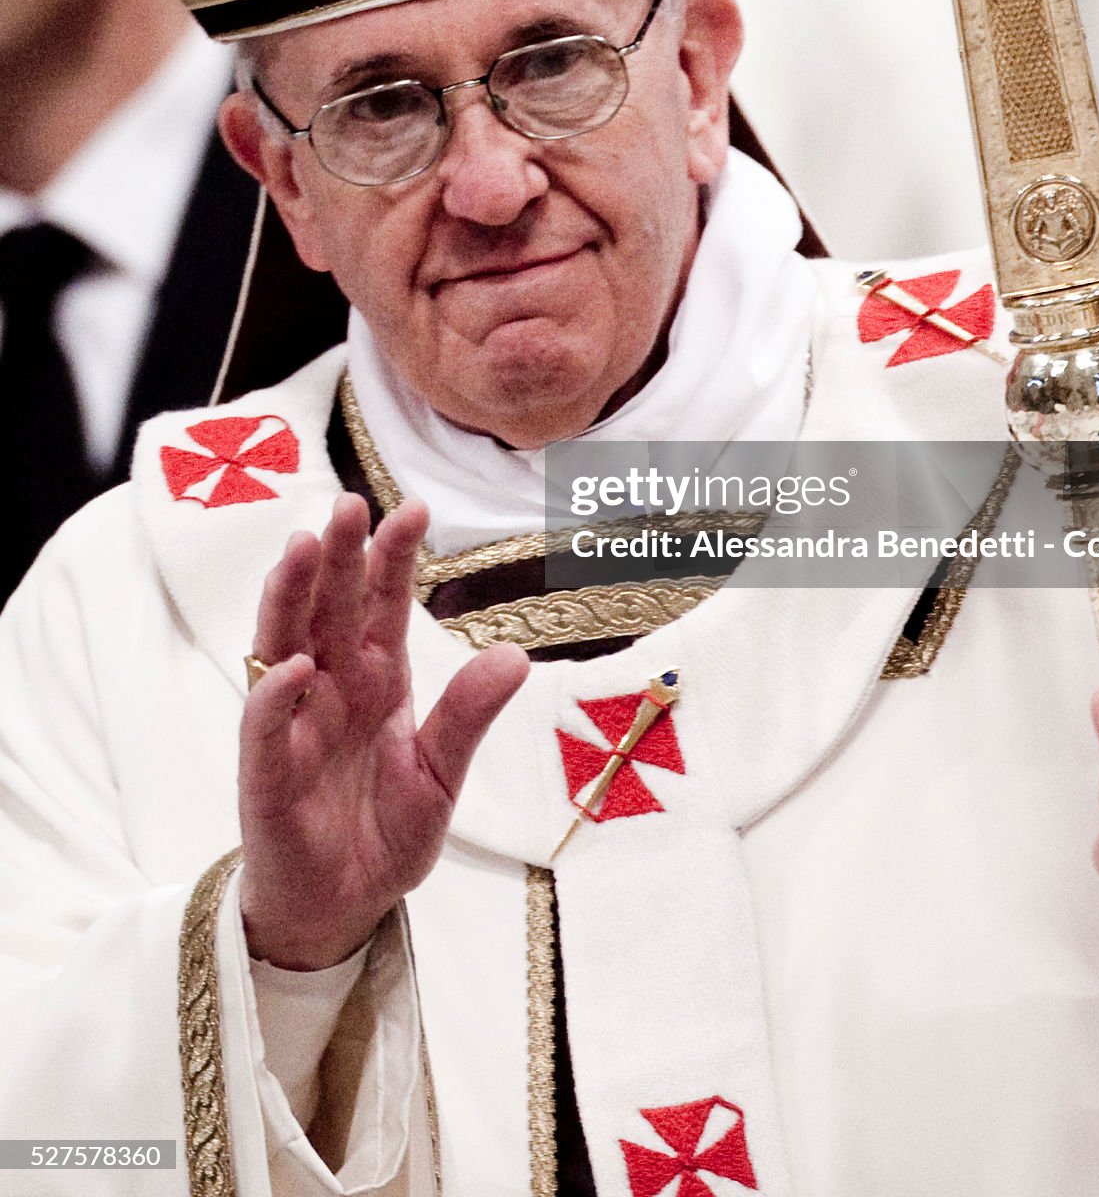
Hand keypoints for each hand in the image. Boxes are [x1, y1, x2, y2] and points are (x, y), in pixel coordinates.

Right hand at [238, 494, 527, 969]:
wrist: (342, 910)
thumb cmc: (385, 834)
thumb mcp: (443, 774)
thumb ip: (468, 716)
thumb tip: (516, 655)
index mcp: (377, 679)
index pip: (383, 605)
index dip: (394, 557)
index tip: (415, 509)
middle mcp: (332, 688)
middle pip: (330, 608)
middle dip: (339, 556)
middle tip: (350, 503)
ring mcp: (295, 726)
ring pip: (284, 644)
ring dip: (291, 597)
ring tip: (304, 547)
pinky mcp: (267, 774)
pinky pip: (266, 726)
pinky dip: (277, 696)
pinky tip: (297, 667)